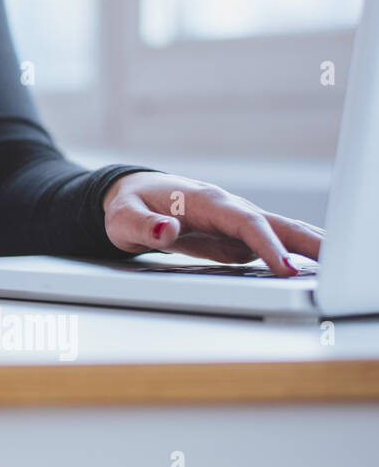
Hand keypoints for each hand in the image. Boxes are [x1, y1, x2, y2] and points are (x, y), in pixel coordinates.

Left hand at [102, 171, 323, 277]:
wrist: (128, 195)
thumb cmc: (126, 206)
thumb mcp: (122, 218)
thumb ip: (144, 226)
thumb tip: (168, 230)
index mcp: (203, 200)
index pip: (244, 221)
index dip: (266, 244)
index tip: (285, 268)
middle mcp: (227, 207)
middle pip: (276, 223)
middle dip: (308, 243)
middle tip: (340, 266)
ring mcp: (235, 220)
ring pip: (281, 232)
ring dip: (313, 248)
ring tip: (343, 269)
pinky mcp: (238, 235)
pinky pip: (273, 244)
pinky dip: (298, 254)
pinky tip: (318, 271)